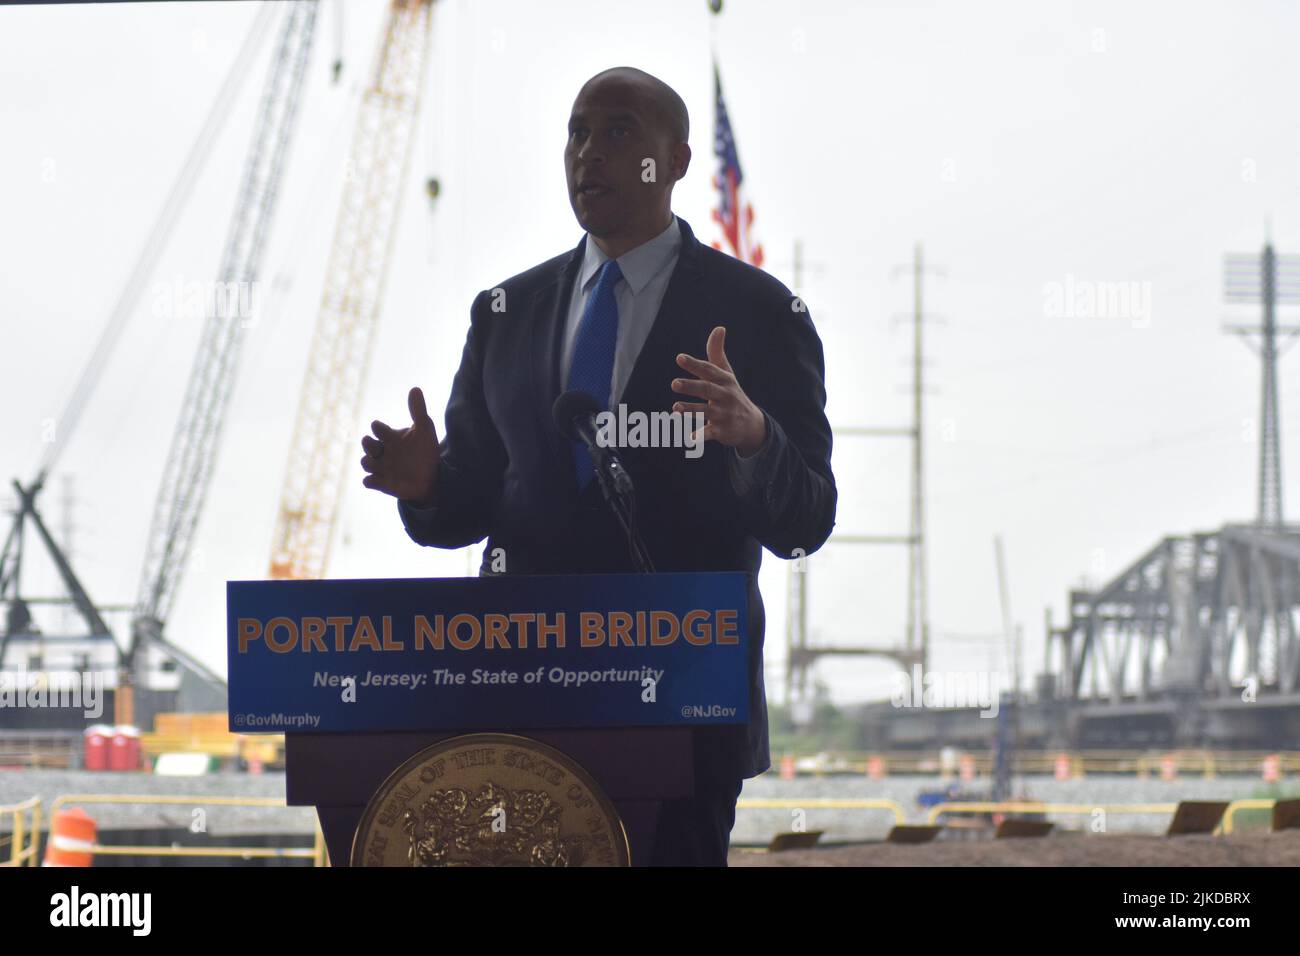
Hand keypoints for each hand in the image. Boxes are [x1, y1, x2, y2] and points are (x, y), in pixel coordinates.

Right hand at [361, 387, 440, 505]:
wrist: (431, 477)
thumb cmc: (425, 451)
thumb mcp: (425, 430)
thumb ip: (418, 411)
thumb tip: (415, 388)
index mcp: (390, 436)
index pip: (377, 427)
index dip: (377, 428)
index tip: (380, 429)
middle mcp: (382, 450)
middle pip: (366, 444)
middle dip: (368, 444)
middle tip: (376, 447)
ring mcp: (380, 467)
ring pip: (365, 463)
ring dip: (369, 463)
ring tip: (378, 464)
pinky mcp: (381, 482)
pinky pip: (368, 481)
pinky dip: (370, 481)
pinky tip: (378, 480)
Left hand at [671, 326, 765, 455]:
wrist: (751, 424)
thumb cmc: (732, 394)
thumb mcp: (726, 374)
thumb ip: (717, 352)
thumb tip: (719, 327)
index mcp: (724, 380)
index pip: (708, 370)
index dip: (694, 364)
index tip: (679, 358)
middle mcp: (725, 396)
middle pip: (707, 389)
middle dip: (691, 386)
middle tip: (674, 383)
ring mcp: (724, 414)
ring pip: (706, 411)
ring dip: (691, 410)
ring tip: (675, 408)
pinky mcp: (722, 431)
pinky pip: (710, 433)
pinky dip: (701, 436)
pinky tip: (690, 439)